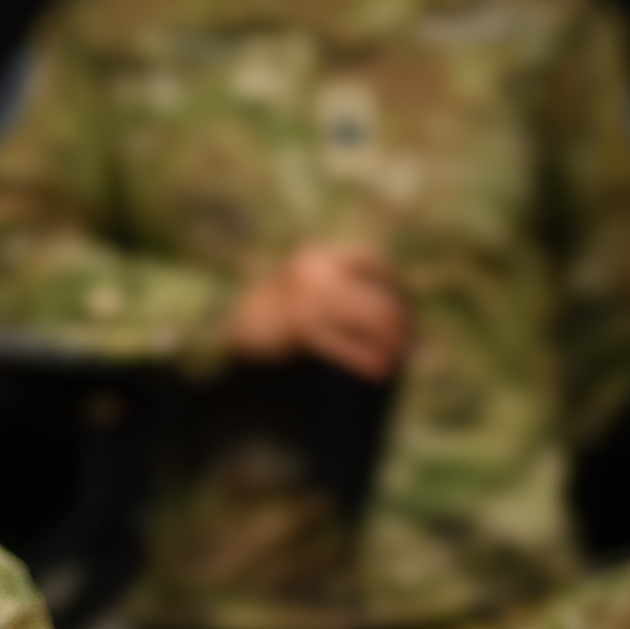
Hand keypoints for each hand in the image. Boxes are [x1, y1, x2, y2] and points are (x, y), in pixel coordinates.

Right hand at [225, 239, 412, 380]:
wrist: (219, 335)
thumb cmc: (272, 320)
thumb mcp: (304, 292)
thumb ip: (337, 292)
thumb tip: (394, 309)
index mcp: (317, 258)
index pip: (372, 263)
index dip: (395, 287)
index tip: (408, 311)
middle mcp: (313, 269)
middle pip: (372, 292)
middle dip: (397, 320)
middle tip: (410, 343)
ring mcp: (304, 294)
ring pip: (364, 316)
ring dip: (387, 340)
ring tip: (398, 359)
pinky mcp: (297, 323)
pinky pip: (341, 342)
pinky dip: (364, 357)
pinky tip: (379, 371)